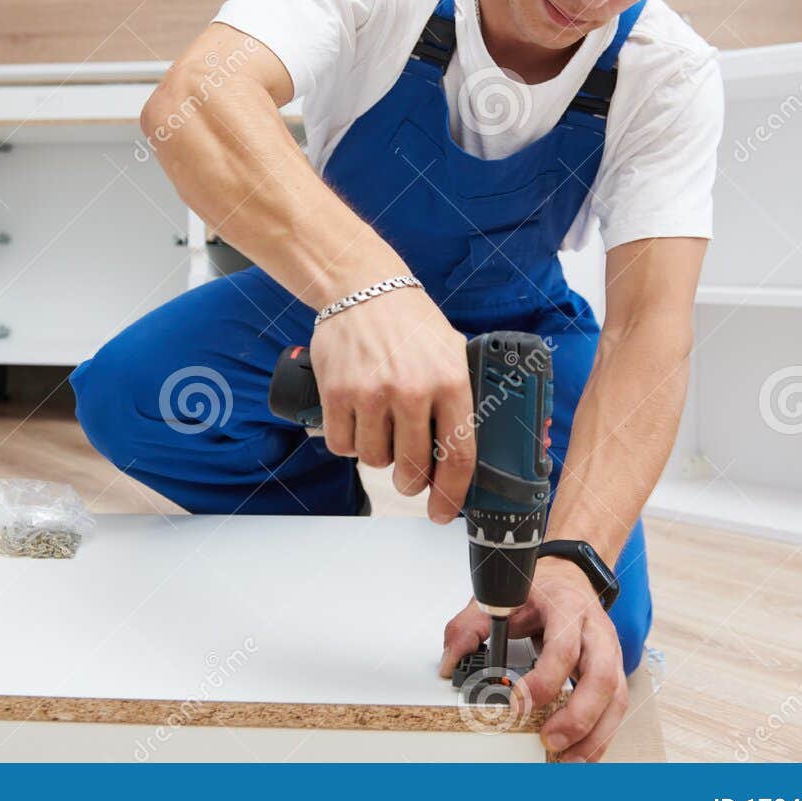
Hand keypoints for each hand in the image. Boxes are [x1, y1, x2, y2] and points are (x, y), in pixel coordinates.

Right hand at [308, 286, 475, 521]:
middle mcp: (412, 390)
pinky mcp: (337, 393)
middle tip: (409, 477)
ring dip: (378, 456)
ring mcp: (371, 393)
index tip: (441, 512)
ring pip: (375, 461)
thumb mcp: (452, 352)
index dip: (451, 494)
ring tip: (381, 430)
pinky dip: (349, 442)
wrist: (363, 288)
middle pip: (413, 469)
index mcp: (451, 382)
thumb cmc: (410, 323)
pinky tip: (357, 421)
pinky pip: (342, 445)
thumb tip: (463, 453)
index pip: (458, 456)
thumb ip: (460, 397)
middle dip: (411, 483)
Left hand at [438, 557, 628, 760]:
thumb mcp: (502, 597)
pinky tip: (581, 754)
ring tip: (567, 760)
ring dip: (594, 735)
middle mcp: (595, 631)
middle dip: (577, 716)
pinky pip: (616, 707)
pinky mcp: (613, 671)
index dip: (545, 679)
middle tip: (548, 739)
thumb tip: (451, 660)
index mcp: (567, 608)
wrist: (569, 576)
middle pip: (601, 678)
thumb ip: (471, 626)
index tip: (519, 702)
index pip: (564, 647)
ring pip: (615, 697)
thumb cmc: (541, 588)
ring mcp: (610, 652)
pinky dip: (601, 735)